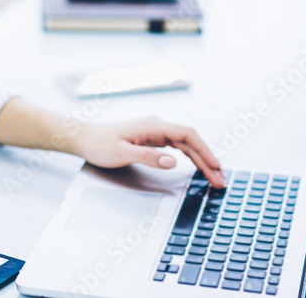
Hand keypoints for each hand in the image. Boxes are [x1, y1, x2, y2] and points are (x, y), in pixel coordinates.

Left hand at [73, 116, 225, 187]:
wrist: (85, 139)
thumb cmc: (100, 144)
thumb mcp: (122, 153)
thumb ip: (149, 157)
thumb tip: (173, 161)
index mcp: (153, 126)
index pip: (187, 135)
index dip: (205, 151)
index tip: (216, 166)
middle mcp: (157, 126)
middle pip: (190, 141)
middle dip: (208, 160)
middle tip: (221, 179)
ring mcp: (155, 132)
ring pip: (186, 145)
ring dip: (201, 160)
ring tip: (215, 176)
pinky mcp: (152, 138)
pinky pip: (178, 147)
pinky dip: (191, 157)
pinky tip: (198, 166)